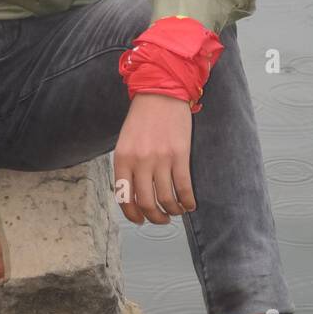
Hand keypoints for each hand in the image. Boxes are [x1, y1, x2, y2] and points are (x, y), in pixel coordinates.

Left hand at [113, 92, 195, 224]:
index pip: (124, 197)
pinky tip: (189, 204)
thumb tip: (133, 195)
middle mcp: (140, 161)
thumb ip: (127, 167)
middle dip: (155, 217)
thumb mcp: (125, 142)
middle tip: (160, 220)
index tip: (139, 220)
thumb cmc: (142, 117)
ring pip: (166, 198)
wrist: (161, 93)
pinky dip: (187, 201)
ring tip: (175, 211)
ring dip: (172, 211)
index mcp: (123, 158)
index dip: (133, 214)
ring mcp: (161, 159)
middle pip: (147, 202)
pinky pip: (184, 186)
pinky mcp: (180, 155)